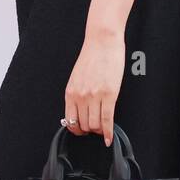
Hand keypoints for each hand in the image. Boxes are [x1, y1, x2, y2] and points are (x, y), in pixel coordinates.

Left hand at [63, 24, 124, 145]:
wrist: (102, 42)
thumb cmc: (92, 57)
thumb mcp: (77, 78)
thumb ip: (77, 94)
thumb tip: (80, 111)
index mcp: (70, 92)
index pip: (70, 121)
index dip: (77, 130)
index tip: (82, 132)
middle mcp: (80, 96)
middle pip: (83, 125)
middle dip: (89, 131)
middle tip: (95, 129)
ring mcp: (94, 96)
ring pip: (95, 126)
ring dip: (99, 131)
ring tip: (103, 128)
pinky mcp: (109, 94)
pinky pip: (107, 120)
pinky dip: (108, 132)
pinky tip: (109, 138)